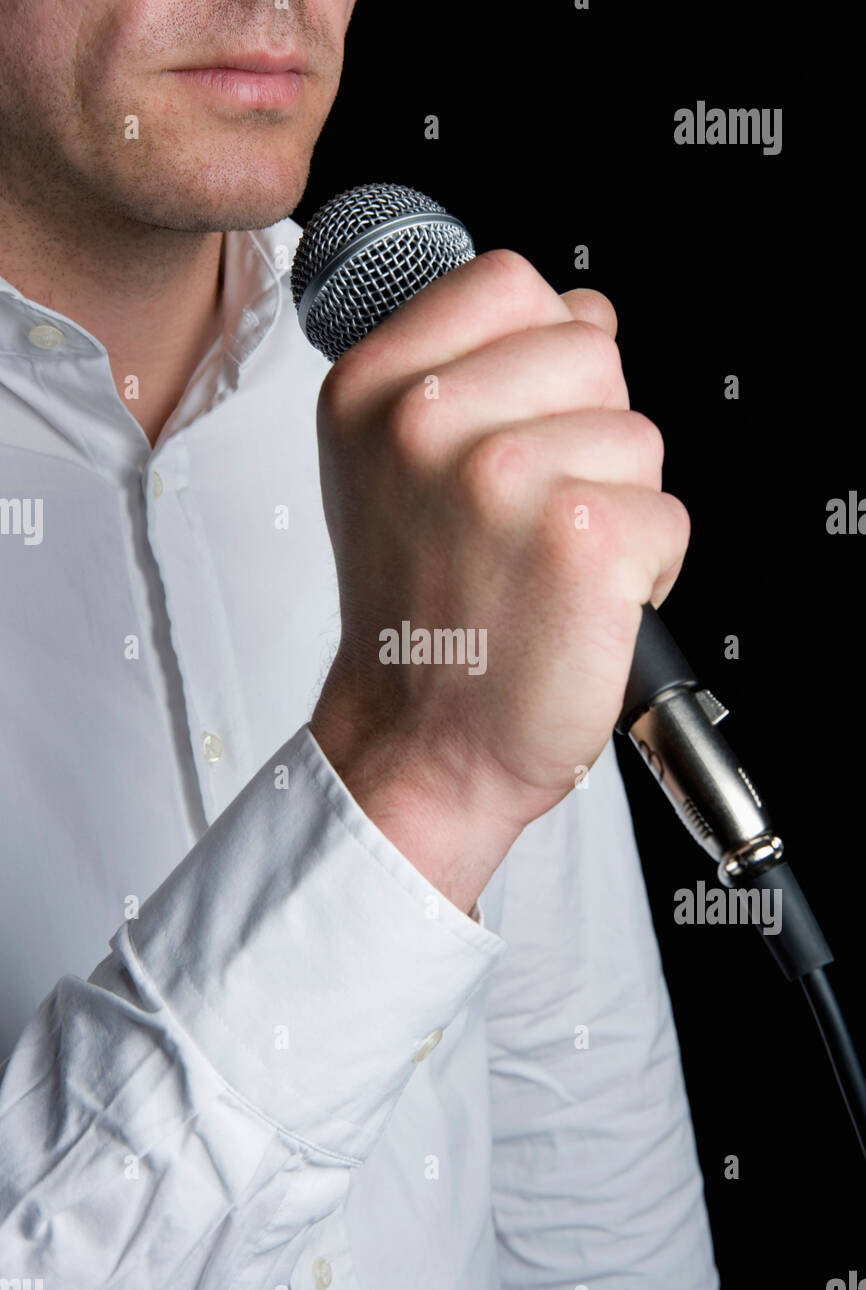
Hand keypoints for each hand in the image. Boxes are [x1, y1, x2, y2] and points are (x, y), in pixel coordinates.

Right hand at [310, 250, 688, 909]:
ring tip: (545, 565)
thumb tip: (584, 313)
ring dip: (616, 505)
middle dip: (586, 430)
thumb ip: (471, 369)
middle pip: (590, 347)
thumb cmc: (418, 616)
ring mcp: (500, 476)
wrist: (420, 740)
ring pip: (638, 433)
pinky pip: (668, 513)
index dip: (543, 352)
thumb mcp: (390, 467)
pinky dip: (646, 569)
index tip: (516, 431)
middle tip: (526, 517)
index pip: (510, 283)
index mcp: (372, 391)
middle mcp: (424, 424)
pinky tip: (579, 601)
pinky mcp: (580, 535)